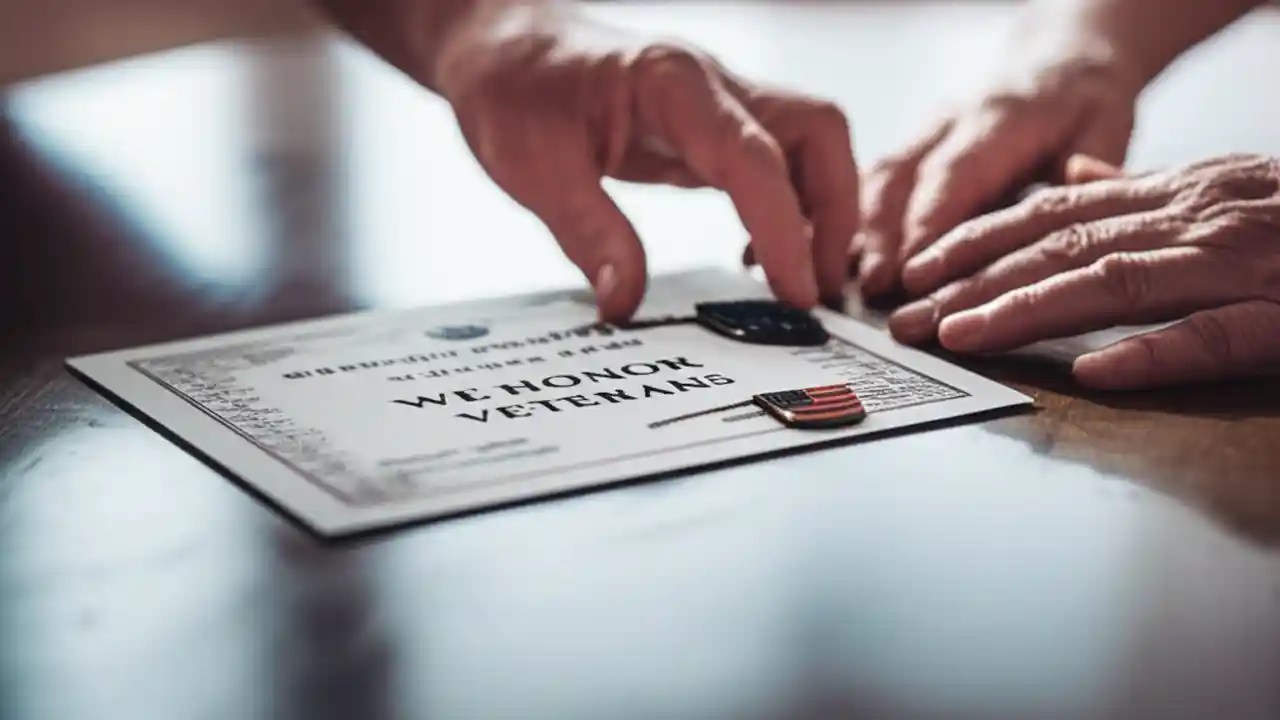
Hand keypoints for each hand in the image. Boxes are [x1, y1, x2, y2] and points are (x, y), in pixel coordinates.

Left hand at [435, 4, 857, 319]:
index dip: (785, 229)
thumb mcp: (531, 166)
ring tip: (797, 283)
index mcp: (671, 83)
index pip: (754, 156)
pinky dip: (785, 210)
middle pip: (818, 132)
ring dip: (819, 212)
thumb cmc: (511, 88)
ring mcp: (716, 104)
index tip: (798, 293)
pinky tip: (756, 258)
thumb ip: (588, 234)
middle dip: (834, 212)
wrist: (501, 44)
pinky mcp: (708, 129)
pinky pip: (773, 164)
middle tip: (817, 290)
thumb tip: (626, 306)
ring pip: (808, 144)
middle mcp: (710, 86)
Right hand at [856, 55, 1140, 297]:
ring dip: (861, 233)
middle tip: (872, 288)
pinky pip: (873, 181)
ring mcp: (924, 134)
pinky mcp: (911, 148)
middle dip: (882, 237)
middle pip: (903, 178)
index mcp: (1002, 116)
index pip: (956, 173)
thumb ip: (1091, 170)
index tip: (911, 271)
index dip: (928, 222)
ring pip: (880, 179)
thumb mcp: (1108, 125)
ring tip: (848, 282)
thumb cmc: (1085, 99)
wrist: (1057, 59)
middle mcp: (952, 122)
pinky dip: (852, 221)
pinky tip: (840, 259)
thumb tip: (1072, 204)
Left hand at [888, 153, 1279, 388]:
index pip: (1053, 213)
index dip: (976, 240)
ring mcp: (1245, 263)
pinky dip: (1155, 353)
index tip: (914, 270)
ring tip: (962, 337)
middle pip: (1063, 247)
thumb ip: (1140, 190)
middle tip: (907, 320)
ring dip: (1029, 310)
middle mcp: (1198, 218)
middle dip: (974, 283)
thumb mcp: (1220, 190)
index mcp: (1177, 193)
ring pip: (1118, 282)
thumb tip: (1070, 179)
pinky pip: (1218, 334)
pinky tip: (1097, 373)